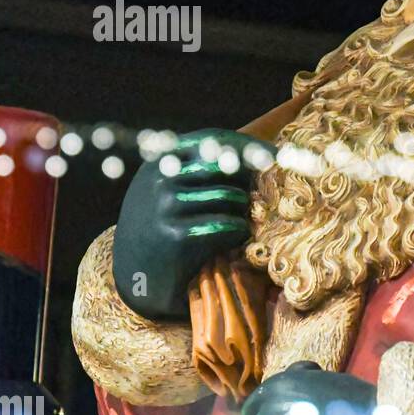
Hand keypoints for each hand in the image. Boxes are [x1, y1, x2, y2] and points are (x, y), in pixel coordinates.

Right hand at [112, 128, 273, 318]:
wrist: (138, 275)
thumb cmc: (167, 227)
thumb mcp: (171, 190)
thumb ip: (201, 170)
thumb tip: (260, 153)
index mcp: (161, 161)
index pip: (211, 139)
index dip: (247, 146)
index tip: (275, 155)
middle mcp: (161, 178)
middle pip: (226, 167)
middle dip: (248, 184)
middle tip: (257, 201)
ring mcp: (165, 205)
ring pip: (230, 197)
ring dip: (244, 213)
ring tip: (240, 224)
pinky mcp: (175, 234)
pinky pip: (226, 225)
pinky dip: (238, 232)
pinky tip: (234, 239)